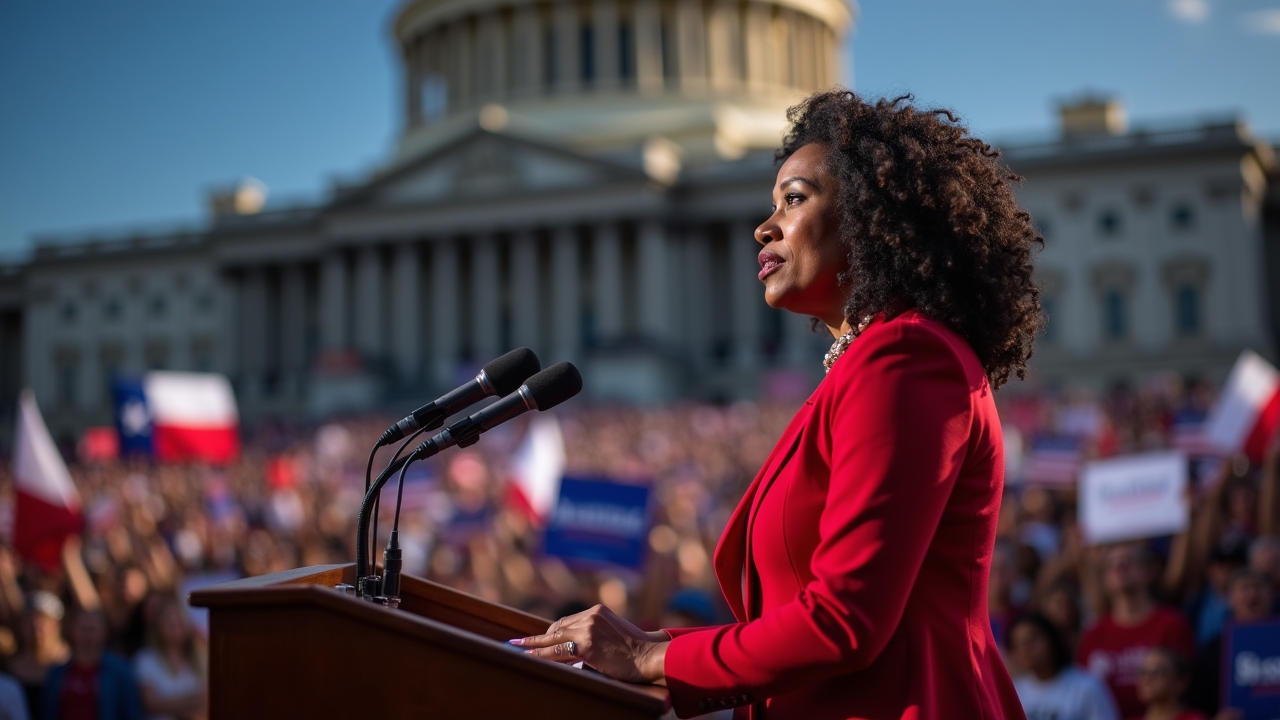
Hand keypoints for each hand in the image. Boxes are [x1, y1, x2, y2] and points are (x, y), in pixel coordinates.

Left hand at [510, 604, 667, 682]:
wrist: (650, 656)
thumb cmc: (636, 650)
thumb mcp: (614, 633)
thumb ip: (596, 634)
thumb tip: (575, 647)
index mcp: (598, 611)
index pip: (567, 621)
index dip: (551, 632)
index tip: (539, 637)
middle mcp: (591, 616)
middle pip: (557, 627)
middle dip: (538, 638)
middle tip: (519, 643)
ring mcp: (588, 630)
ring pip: (553, 639)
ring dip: (533, 646)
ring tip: (517, 649)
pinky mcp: (586, 646)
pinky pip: (556, 652)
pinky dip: (540, 654)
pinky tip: (528, 656)